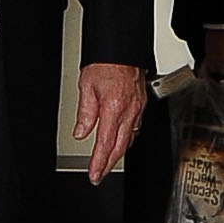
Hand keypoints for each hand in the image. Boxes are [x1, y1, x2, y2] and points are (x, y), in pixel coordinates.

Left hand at [75, 58, 145, 184]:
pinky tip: (121, 141)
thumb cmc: (106, 62)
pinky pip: (135, 127)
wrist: (122, 47)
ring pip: (129, 139)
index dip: (99, 163)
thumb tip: (81, 133)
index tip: (94, 174)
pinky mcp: (141, 104)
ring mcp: (138, 108)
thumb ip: (85, 113)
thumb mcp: (86, 86)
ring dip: (117, 153)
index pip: (105, 143)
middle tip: (98, 175)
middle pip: (119, 147)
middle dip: (108, 164)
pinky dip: (126, 138)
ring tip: (107, 162)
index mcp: (114, 108)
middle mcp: (129, 111)